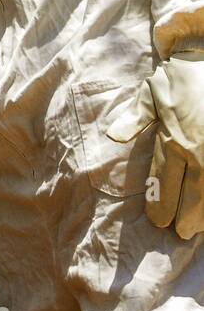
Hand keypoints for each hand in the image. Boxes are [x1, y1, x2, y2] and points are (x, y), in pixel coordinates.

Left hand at [109, 52, 203, 238]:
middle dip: (188, 216)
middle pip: (193, 193)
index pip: (165, 181)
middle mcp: (197, 150)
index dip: (162, 204)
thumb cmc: (181, 77)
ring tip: (200, 228)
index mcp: (173, 139)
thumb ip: (136, 119)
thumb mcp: (152, 93)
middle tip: (182, 233)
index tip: (160, 221)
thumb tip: (114, 135)